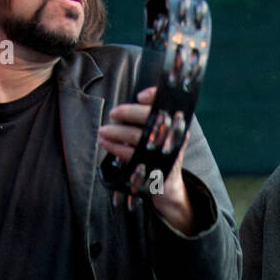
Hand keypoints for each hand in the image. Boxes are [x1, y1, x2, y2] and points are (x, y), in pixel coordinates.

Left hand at [99, 86, 194, 231]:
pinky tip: (107, 144)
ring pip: (138, 138)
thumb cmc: (159, 151)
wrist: (168, 182)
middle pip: (150, 120)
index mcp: (176, 125)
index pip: (167, 105)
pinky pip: (132, 156)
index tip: (139, 97)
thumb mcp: (161, 131)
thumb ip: (152, 114)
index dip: (154, 97)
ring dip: (117, 132)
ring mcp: (164, 155)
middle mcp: (173, 138)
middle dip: (128, 113)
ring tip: (103, 130)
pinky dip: (117, 148)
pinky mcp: (153, 169)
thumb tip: (140, 98)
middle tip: (113, 113)